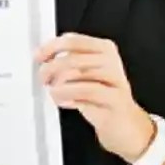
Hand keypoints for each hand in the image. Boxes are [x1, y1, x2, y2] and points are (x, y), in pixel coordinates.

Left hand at [35, 32, 155, 163]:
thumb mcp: (86, 74)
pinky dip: (69, 96)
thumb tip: (43, 57)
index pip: (73, 40)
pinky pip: (85, 91)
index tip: (39, 56)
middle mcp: (111, 61)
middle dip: (50, 69)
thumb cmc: (102, 98)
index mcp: (104, 48)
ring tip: (55, 92)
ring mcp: (115, 79)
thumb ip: (69, 62)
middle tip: (44, 78)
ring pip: (76, 74)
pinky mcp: (115, 98)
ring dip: (58, 86)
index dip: (51, 48)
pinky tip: (65, 101)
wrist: (125, 124)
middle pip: (71, 58)